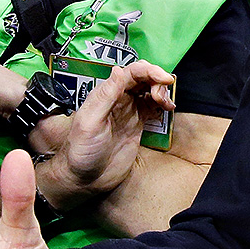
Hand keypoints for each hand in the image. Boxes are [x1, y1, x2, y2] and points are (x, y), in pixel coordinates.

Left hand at [42, 61, 174, 209]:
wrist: (86, 178)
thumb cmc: (81, 152)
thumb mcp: (90, 122)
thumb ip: (105, 96)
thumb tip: (118, 70)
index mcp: (105, 94)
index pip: (130, 72)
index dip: (149, 71)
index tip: (163, 78)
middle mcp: (118, 99)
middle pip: (142, 77)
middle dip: (157, 80)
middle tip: (162, 95)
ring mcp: (129, 111)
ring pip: (149, 89)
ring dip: (161, 90)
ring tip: (164, 103)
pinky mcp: (137, 124)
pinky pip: (152, 106)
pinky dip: (163, 103)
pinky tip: (168, 108)